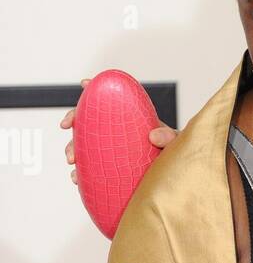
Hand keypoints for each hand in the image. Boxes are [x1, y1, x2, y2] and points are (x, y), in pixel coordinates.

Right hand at [60, 79, 176, 185]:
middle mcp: (118, 133)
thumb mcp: (176, 144)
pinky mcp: (109, 169)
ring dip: (73, 149)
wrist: (174, 176)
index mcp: (131, 120)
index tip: (85, 83)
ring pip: (86, 145)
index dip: (97, 90)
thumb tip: (153, 136)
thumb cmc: (175, 155)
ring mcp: (112, 150)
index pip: (112, 101)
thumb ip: (169, 137)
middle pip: (90, 121)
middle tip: (66, 126)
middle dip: (74, 120)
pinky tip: (77, 179)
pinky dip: (81, 173)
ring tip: (71, 162)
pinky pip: (91, 168)